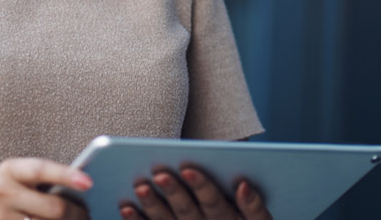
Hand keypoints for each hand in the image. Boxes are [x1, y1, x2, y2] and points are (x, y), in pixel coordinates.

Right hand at [0, 157, 91, 219]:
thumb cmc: (11, 190)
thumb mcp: (21, 176)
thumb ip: (46, 178)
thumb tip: (85, 187)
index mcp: (10, 170)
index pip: (40, 170)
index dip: (65, 175)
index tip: (89, 182)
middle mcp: (2, 194)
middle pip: (52, 208)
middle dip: (77, 213)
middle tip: (90, 213)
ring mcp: (1, 219)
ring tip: (81, 219)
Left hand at [119, 167, 271, 219]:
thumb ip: (255, 207)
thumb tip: (243, 184)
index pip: (214, 203)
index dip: (202, 186)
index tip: (187, 168)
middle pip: (187, 212)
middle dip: (173, 193)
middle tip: (159, 175)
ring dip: (152, 207)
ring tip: (139, 188)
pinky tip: (125, 208)